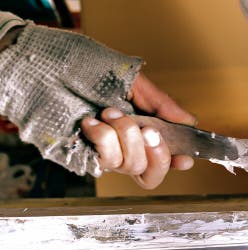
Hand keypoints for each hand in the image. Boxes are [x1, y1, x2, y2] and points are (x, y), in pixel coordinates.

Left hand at [80, 74, 196, 188]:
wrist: (47, 66)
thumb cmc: (86, 71)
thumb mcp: (134, 83)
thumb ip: (162, 104)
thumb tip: (190, 121)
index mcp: (138, 133)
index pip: (161, 160)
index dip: (175, 162)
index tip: (185, 158)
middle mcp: (122, 149)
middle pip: (151, 175)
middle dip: (158, 154)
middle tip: (150, 131)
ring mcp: (104, 155)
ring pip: (132, 165)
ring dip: (127, 135)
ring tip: (112, 112)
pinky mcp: (84, 156)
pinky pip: (108, 159)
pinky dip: (105, 138)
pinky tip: (93, 121)